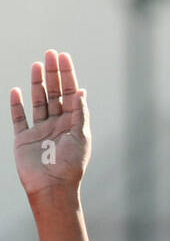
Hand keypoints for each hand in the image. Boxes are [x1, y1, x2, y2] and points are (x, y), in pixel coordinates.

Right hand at [11, 51, 90, 200]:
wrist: (52, 186)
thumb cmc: (70, 164)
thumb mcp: (80, 136)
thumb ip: (79, 113)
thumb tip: (81, 91)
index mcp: (73, 124)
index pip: (70, 94)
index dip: (67, 75)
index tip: (64, 57)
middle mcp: (57, 125)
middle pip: (54, 93)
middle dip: (53, 74)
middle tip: (50, 53)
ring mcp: (40, 130)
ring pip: (38, 101)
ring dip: (36, 83)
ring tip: (37, 65)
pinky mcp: (23, 139)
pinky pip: (19, 118)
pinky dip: (17, 105)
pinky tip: (16, 91)